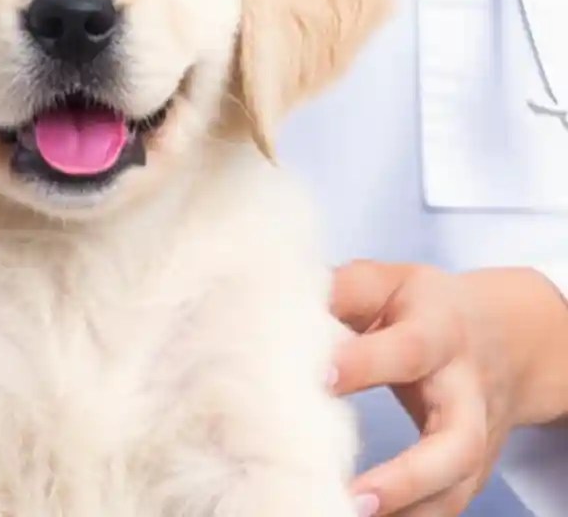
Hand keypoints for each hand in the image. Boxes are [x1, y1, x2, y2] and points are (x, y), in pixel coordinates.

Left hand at [330, 261, 567, 516]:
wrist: (505, 333)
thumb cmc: (417, 306)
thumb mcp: (383, 282)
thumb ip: (336, 292)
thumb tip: (270, 307)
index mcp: (439, 331)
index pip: (409, 350)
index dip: (365, 365)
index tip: (319, 380)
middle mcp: (465, 389)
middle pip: (457, 441)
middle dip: (408, 475)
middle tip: (354, 495)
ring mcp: (476, 433)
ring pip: (457, 484)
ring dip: (407, 508)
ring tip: (349, 515)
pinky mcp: (472, 466)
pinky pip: (448, 502)